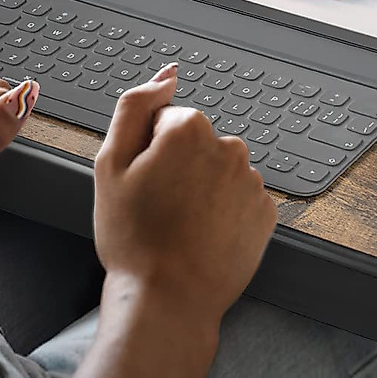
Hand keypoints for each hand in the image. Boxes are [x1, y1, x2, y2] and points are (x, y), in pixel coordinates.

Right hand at [93, 63, 276, 331]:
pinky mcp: (265, 213)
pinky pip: (239, 199)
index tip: (143, 182)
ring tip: (180, 227)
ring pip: (218, 171)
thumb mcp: (110, 163)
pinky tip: (202, 236)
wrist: (167, 301)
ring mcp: (251, 182)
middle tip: (158, 207)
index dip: (149, 152)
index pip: (166, 121)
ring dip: (202, 189)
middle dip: (178, 167)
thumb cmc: (133, 238)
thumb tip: (166, 76)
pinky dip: (223, 213)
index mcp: (189, 129)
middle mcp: (229, 147)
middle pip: (196, 144)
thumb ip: (135, 105)